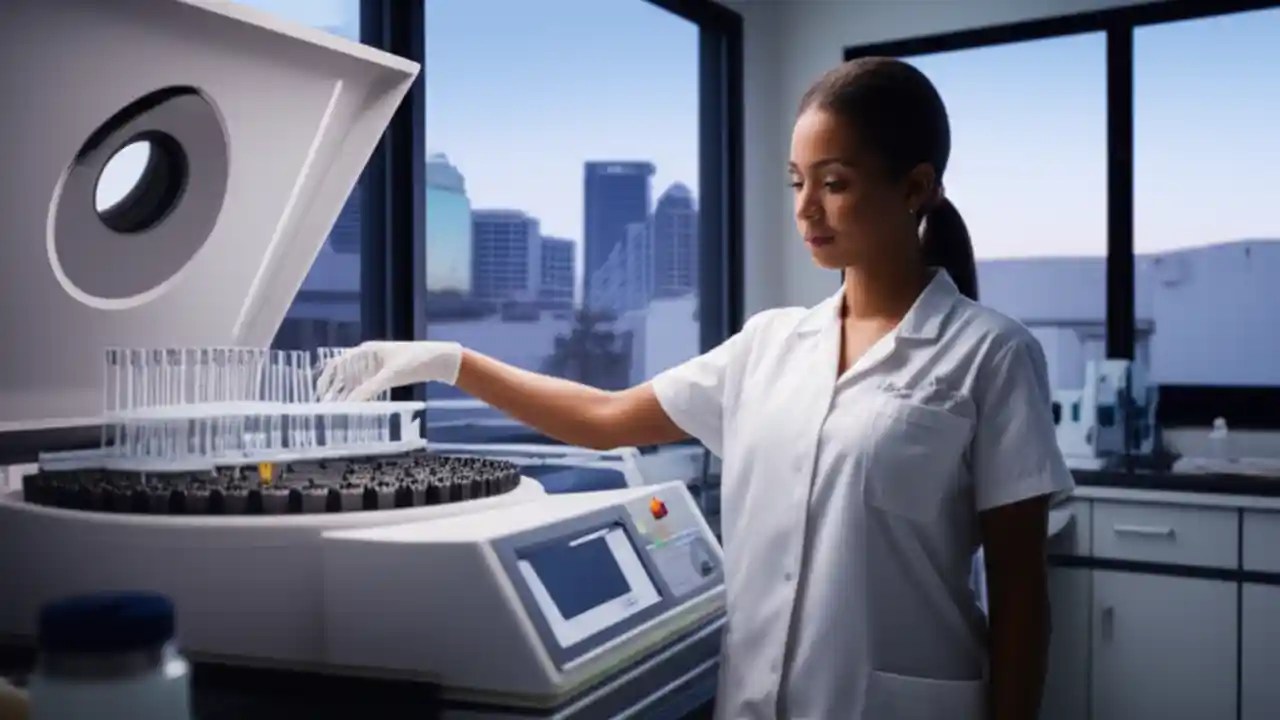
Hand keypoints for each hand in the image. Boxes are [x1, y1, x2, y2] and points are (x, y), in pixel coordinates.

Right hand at [315, 341, 462, 401]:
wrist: (438, 360)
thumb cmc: (415, 360)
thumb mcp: (391, 375)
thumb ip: (370, 389)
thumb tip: (351, 403)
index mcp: (367, 351)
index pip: (339, 363)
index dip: (327, 377)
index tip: (320, 392)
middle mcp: (370, 357)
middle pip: (346, 373)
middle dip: (335, 388)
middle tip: (326, 405)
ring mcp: (379, 366)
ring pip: (356, 380)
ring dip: (346, 393)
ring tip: (338, 408)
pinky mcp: (388, 374)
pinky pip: (368, 384)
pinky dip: (360, 394)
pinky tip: (357, 405)